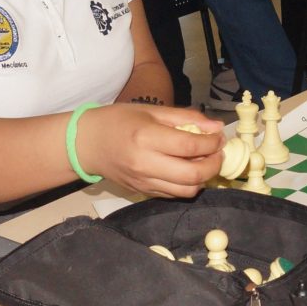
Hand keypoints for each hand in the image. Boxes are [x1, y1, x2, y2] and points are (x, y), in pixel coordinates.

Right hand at [75, 104, 223, 198]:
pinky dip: (188, 185)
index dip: (212, 143)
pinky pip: (174, 194)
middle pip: (193, 175)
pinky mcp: (143, 192)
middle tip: (218, 152)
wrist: (87, 144)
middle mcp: (145, 164)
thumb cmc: (119, 121)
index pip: (190, 147)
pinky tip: (189, 170)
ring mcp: (144, 182)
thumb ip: (186, 118)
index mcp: (146, 138)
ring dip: (204, 178)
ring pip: (187, 190)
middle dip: (214, 165)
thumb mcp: (152, 111)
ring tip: (205, 162)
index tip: (219, 137)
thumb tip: (217, 128)